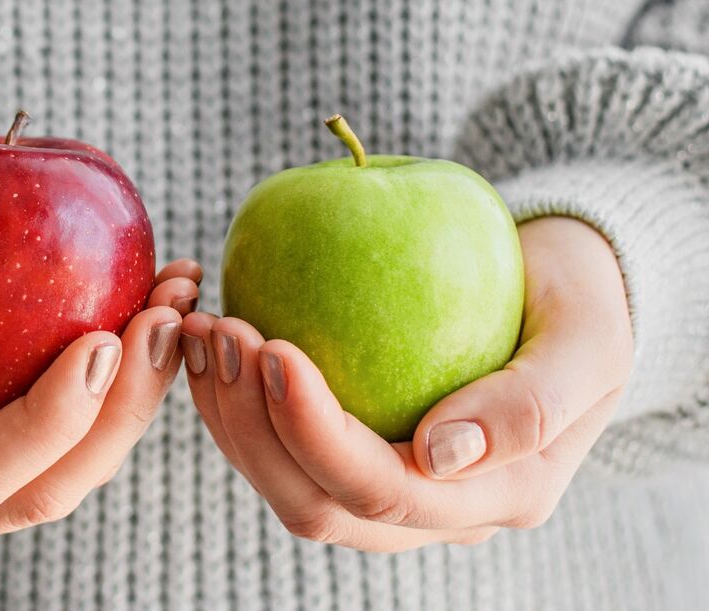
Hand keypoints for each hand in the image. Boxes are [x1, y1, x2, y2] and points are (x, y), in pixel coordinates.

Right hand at [0, 207, 201, 540]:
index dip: (48, 421)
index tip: (102, 339)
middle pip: (42, 489)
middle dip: (120, 413)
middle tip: (166, 316)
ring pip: (69, 469)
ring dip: (136, 397)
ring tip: (176, 306)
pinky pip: (66, 430)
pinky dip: (118, 381)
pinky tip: (149, 312)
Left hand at [181, 216, 631, 551]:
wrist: (560, 289)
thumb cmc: (583, 302)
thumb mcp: (590, 339)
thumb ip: (536, 403)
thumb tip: (443, 455)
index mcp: (497, 497)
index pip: (382, 489)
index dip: (315, 431)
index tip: (275, 349)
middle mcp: (432, 508)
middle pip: (315, 502)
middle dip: (254, 426)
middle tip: (225, 332)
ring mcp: (385, 485)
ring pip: (282, 481)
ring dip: (229, 413)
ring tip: (206, 329)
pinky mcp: (348, 448)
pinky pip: (275, 441)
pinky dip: (233, 396)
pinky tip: (211, 336)